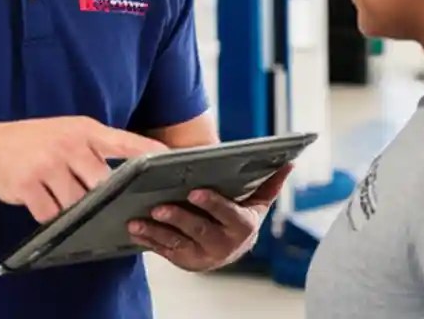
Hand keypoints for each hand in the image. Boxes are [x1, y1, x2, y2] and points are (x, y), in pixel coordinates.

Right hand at [0, 116, 165, 222]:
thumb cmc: (37, 142)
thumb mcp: (70, 132)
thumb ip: (98, 148)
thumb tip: (133, 171)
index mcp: (85, 130)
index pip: (126, 143)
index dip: (150, 154)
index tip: (171, 163)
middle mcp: (69, 144)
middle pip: (102, 184)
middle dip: (98, 195)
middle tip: (87, 193)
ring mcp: (48, 164)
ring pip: (76, 203)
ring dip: (69, 206)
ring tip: (54, 190)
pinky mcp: (28, 185)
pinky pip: (50, 214)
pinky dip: (48, 213)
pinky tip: (38, 198)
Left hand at [127, 165, 292, 271]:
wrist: (231, 248)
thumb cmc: (241, 216)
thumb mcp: (258, 202)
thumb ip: (270, 183)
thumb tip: (289, 162)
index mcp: (242, 227)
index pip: (228, 214)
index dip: (213, 204)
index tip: (195, 191)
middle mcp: (223, 246)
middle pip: (198, 230)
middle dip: (178, 218)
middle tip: (158, 207)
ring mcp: (202, 256)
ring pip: (177, 243)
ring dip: (156, 232)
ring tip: (137, 220)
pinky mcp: (184, 261)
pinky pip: (164, 251)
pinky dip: (148, 241)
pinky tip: (134, 229)